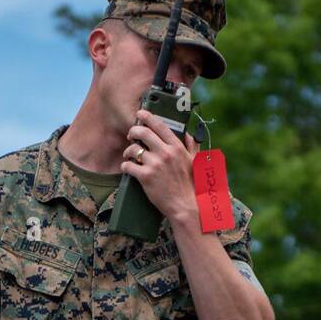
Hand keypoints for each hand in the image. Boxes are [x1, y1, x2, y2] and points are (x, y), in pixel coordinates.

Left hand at [121, 107, 201, 231]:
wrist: (184, 205)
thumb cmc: (190, 185)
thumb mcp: (195, 162)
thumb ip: (192, 146)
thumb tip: (189, 134)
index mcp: (177, 147)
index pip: (160, 126)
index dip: (147, 117)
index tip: (140, 114)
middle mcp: (165, 153)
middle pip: (143, 133)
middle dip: (133, 131)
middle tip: (131, 135)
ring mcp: (155, 164)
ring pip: (133, 149)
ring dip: (128, 151)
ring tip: (128, 155)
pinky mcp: (145, 177)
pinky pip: (128, 166)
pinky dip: (125, 166)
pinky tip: (127, 168)